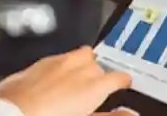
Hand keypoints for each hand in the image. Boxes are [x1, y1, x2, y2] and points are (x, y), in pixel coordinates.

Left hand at [0, 47, 130, 115]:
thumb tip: (128, 115)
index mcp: (93, 85)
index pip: (119, 77)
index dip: (123, 82)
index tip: (123, 84)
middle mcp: (77, 68)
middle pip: (99, 65)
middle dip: (100, 76)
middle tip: (97, 92)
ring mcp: (56, 63)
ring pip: (80, 55)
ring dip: (83, 66)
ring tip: (78, 83)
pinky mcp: (38, 64)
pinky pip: (58, 58)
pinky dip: (62, 67)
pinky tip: (56, 82)